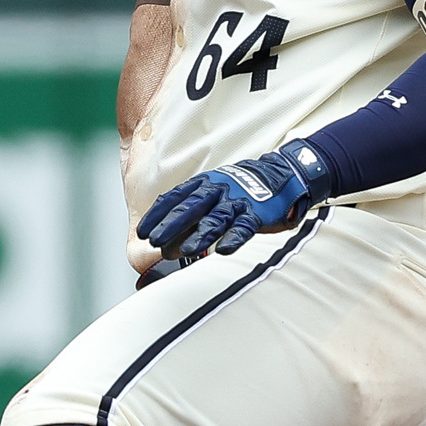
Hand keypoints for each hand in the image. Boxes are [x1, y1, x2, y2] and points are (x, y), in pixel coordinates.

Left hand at [137, 139, 331, 260]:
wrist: (282, 175)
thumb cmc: (240, 189)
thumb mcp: (213, 190)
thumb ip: (191, 208)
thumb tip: (164, 234)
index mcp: (204, 184)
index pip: (175, 198)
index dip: (158, 216)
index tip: (144, 233)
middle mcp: (218, 190)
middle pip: (191, 208)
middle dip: (172, 226)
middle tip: (156, 242)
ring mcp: (238, 201)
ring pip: (216, 218)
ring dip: (200, 235)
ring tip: (187, 250)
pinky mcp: (257, 213)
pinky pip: (244, 226)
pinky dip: (234, 237)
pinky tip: (223, 250)